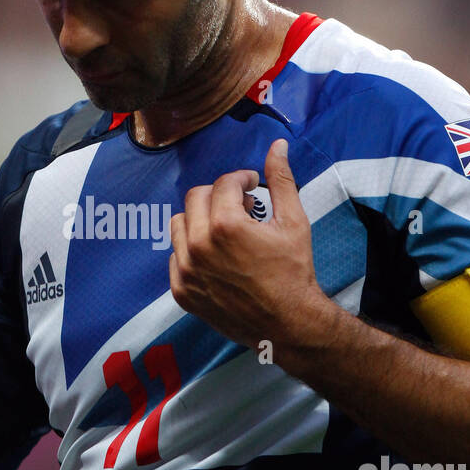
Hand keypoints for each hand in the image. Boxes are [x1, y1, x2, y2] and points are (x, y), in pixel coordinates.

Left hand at [169, 138, 339, 358]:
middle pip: (197, 198)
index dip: (242, 180)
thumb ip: (281, 180)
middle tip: (242, 207)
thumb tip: (278, 145)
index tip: (253, 187)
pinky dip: (192, 250)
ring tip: (226, 230)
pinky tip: (216, 256)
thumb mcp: (293, 221)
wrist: (288, 324)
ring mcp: (187, 270)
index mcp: (225, 225)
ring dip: (201, 220)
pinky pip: (175, 256)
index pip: (224, 183)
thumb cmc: (294, 272)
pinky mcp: (182, 291)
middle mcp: (198, 246)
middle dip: (220, 195)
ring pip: (180, 225)